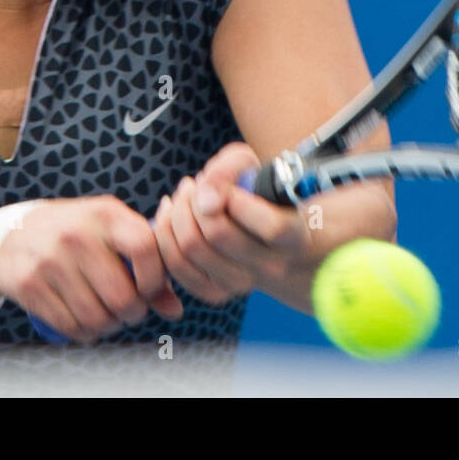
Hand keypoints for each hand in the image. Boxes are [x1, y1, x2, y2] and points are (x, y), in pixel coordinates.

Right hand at [0, 195, 182, 343]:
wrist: (15, 231)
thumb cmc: (80, 232)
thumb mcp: (114, 232)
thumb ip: (149, 264)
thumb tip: (174, 310)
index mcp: (106, 214)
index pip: (145, 249)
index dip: (155, 280)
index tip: (149, 290)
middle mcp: (77, 234)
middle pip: (122, 296)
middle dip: (133, 313)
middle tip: (129, 310)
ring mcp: (49, 259)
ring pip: (96, 317)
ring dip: (109, 326)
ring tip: (109, 317)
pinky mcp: (28, 284)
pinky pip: (69, 326)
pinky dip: (85, 333)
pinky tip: (87, 323)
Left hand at [152, 143, 310, 304]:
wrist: (254, 227)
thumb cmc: (252, 189)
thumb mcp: (248, 165)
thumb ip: (229, 170)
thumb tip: (205, 199)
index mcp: (293, 237)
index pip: (271, 226)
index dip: (239, 202)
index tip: (224, 187)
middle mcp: (272, 267)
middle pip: (218, 234)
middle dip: (195, 201)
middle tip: (193, 185)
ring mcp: (244, 284)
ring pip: (192, 249)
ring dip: (176, 214)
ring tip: (183, 196)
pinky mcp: (216, 293)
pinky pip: (176, 267)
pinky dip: (165, 235)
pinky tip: (170, 214)